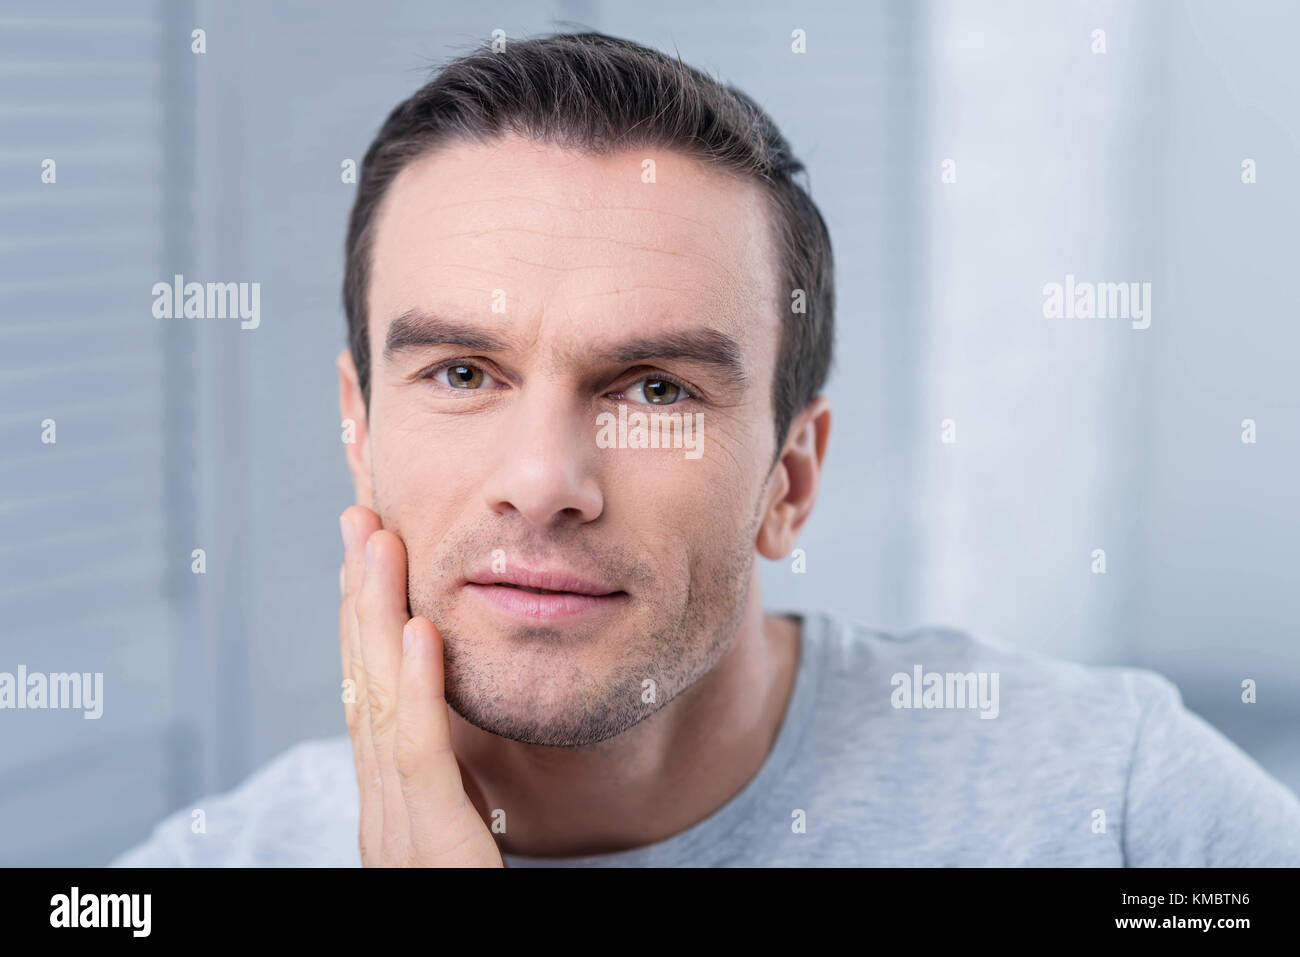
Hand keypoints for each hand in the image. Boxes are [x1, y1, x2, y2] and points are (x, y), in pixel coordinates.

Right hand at [338, 505, 502, 866]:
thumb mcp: (465, 839)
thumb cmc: (480, 901)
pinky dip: (415, 690)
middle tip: (360, 516)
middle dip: (359, 596)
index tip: (372, 549)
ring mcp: (395, 833)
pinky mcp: (430, 854)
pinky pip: (421, 761)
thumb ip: (455, 787)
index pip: (371, 694)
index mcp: (391, 805)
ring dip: (376, 616)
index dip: (367, 617)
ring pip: (377, 707)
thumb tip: (455, 720)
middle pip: (360, 685)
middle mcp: (380, 811)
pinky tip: (417, 629)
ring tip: (379, 542)